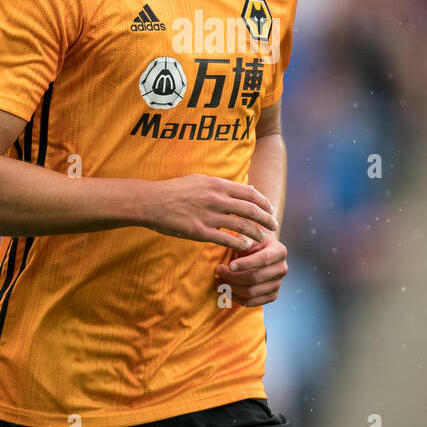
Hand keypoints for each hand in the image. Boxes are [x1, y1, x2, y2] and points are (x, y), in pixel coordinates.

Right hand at [147, 174, 278, 252]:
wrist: (151, 201)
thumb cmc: (176, 190)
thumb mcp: (201, 180)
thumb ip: (223, 185)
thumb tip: (245, 189)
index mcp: (217, 185)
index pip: (250, 194)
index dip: (264, 203)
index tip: (271, 209)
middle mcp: (216, 199)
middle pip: (251, 210)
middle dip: (266, 219)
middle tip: (274, 226)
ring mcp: (209, 216)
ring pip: (241, 225)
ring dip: (256, 233)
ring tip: (263, 238)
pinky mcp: (200, 231)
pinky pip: (225, 239)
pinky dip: (239, 243)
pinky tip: (246, 246)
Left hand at [214, 229, 287, 306]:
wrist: (261, 250)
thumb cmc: (252, 241)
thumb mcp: (250, 235)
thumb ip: (245, 239)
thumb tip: (241, 245)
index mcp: (279, 251)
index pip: (263, 260)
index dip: (245, 264)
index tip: (229, 265)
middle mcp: (282, 269)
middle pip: (255, 278)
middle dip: (233, 276)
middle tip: (218, 270)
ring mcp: (278, 284)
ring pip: (251, 292)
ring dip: (232, 288)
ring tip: (219, 280)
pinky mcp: (271, 296)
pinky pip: (251, 302)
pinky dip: (236, 298)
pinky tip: (226, 290)